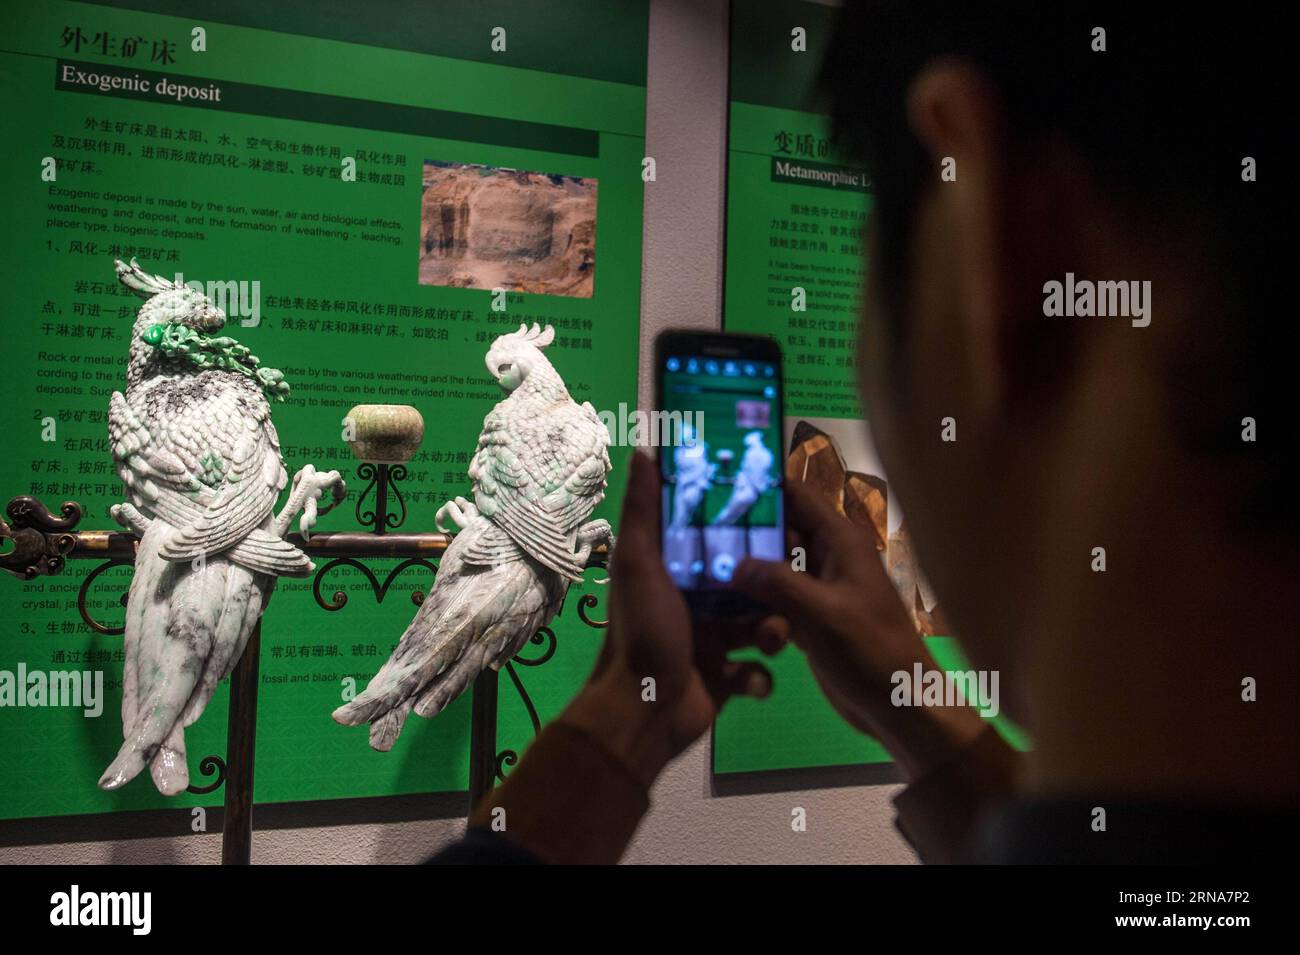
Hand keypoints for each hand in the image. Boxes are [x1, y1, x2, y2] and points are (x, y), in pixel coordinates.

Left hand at [560, 451, 773, 786]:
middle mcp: (694, 601)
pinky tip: (753, 678)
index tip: (775, 508)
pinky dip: (760, 676)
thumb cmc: (642, 632)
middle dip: (773, 584)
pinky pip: (758, 670)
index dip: (740, 523)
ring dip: (773, 630)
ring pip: (761, 624)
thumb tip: (644, 449)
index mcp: (673, 571)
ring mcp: (713, 640)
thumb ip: (643, 510)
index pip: (712, 537)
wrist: (644, 712)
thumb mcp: (638, 563)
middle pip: (747, 581)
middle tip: (794, 581)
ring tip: (775, 637)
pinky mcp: (728, 677)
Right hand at [731, 479, 983, 780]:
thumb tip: (731, 562)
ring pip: (773, 569)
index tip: (714, 491)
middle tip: (695, 542)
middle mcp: (828, 555)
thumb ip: (777, 583)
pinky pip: (776, 601)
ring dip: (748, 579)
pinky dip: (757, 607)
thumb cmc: (870, 651)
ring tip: (707, 582)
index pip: (795, 495)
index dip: (758, 489)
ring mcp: (819, 588)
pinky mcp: (810, 617)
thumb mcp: (821, 613)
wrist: (900, 704)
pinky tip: (727, 614)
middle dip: (742, 537)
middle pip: (777, 531)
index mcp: (840, 540)